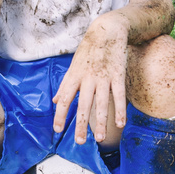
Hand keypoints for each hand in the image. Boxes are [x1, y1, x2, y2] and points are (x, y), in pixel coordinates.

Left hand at [52, 15, 128, 143]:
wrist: (107, 31)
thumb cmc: (88, 50)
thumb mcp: (73, 66)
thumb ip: (64, 85)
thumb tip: (54, 101)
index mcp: (74, 76)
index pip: (64, 99)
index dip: (60, 115)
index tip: (57, 130)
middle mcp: (87, 78)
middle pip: (83, 105)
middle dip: (81, 124)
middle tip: (80, 142)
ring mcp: (103, 77)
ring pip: (102, 103)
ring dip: (101, 122)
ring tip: (100, 138)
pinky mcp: (117, 75)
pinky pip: (119, 96)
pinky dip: (120, 110)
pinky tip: (120, 124)